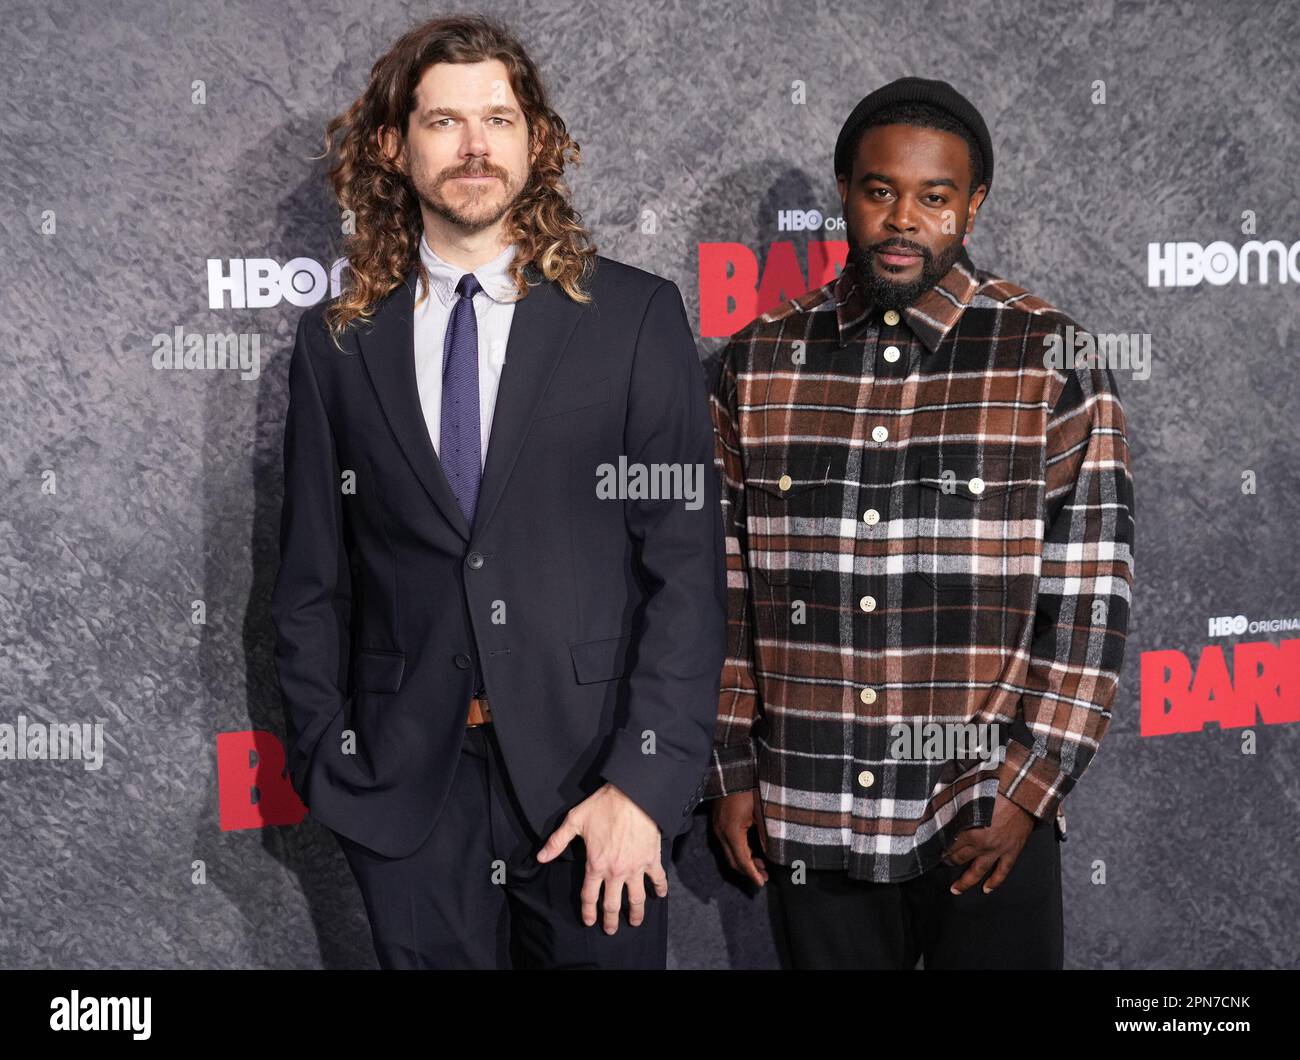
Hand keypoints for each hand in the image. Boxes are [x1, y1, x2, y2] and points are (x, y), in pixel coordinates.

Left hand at [536, 782, 665, 933]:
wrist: (633, 796)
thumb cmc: (603, 806)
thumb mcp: (574, 821)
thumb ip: (557, 842)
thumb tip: (541, 857)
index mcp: (596, 865)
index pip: (589, 896)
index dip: (588, 911)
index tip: (589, 921)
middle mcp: (615, 872)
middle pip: (612, 904)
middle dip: (610, 921)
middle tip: (610, 930)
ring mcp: (635, 868)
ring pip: (636, 898)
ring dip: (635, 913)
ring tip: (634, 922)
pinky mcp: (650, 859)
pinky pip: (658, 879)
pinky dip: (660, 888)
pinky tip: (661, 895)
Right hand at [710, 788, 768, 887]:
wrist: (732, 769)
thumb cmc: (748, 788)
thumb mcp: (761, 810)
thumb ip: (765, 833)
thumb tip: (770, 853)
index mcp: (732, 831)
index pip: (742, 860)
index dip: (752, 873)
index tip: (761, 883)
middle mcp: (721, 832)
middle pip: (733, 860)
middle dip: (748, 871)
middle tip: (764, 877)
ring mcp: (717, 827)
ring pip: (729, 853)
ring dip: (744, 862)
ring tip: (761, 867)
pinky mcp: (717, 822)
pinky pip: (726, 844)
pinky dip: (738, 851)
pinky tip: (751, 851)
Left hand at [943, 792, 1036, 894]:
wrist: (1024, 794)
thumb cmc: (997, 790)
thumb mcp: (970, 795)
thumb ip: (956, 805)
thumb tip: (940, 805)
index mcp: (970, 830)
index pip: (949, 844)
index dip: (938, 848)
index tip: (931, 851)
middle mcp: (982, 843)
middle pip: (960, 858)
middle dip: (948, 862)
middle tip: (940, 865)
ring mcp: (998, 850)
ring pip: (978, 871)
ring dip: (965, 882)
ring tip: (955, 890)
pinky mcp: (1012, 851)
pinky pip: (1002, 871)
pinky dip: (994, 882)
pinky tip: (986, 889)